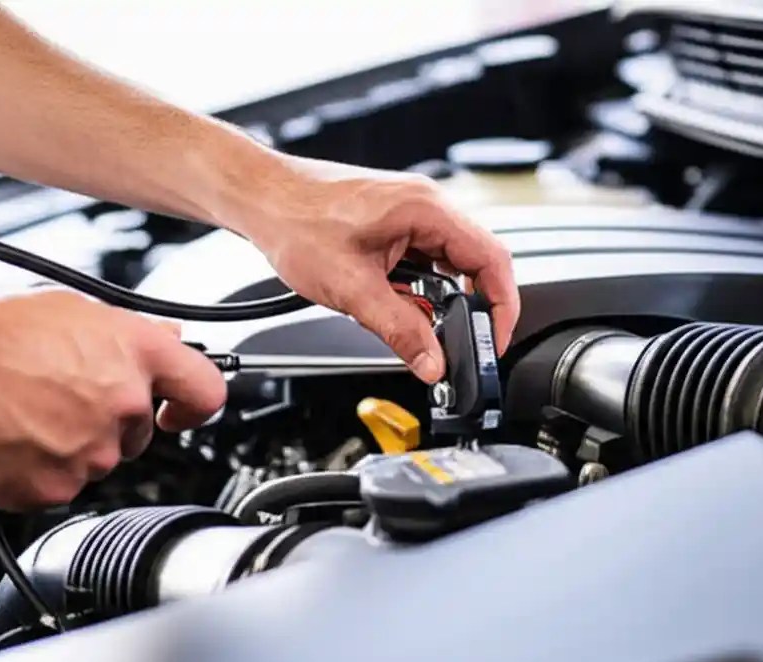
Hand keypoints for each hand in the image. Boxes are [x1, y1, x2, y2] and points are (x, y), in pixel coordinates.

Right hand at [0, 291, 224, 509]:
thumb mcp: (73, 311)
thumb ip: (129, 336)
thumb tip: (166, 341)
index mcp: (138, 356)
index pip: (205, 391)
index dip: (192, 406)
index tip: (176, 413)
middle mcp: (124, 406)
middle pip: (136, 434)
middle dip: (106, 424)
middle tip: (57, 401)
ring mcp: (93, 453)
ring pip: (93, 462)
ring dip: (66, 448)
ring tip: (21, 414)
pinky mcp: (54, 489)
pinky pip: (54, 488)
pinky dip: (32, 473)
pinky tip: (6, 441)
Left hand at [231, 156, 518, 382]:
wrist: (259, 197)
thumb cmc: (294, 221)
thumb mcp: (352, 289)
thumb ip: (400, 330)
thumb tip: (432, 362)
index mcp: (426, 209)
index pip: (492, 258)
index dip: (502, 305)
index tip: (495, 339)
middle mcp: (425, 205)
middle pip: (476, 262)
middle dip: (474, 307)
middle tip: (467, 344)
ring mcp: (410, 212)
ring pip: (449, 262)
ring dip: (445, 299)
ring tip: (429, 329)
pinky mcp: (394, 223)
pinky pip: (426, 258)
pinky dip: (422, 288)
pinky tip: (404, 307)